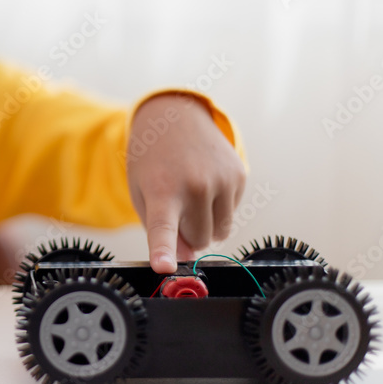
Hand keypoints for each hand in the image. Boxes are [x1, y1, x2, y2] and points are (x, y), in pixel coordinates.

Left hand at [126, 94, 245, 273]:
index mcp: (162, 190)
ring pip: (220, 232)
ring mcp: (221, 179)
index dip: (164, 250)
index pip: (163, 228)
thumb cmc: (152, 161)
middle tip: (177, 207)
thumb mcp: (142, 193)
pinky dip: (220, 207)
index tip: (164, 267)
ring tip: (191, 195)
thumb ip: (158, 230)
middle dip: (189, 233)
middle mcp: (195, 185)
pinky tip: (207, 182)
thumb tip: (186, 258)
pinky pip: (232, 213)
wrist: (175, 116)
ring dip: (207, 224)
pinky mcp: (240, 175)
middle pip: (200, 240)